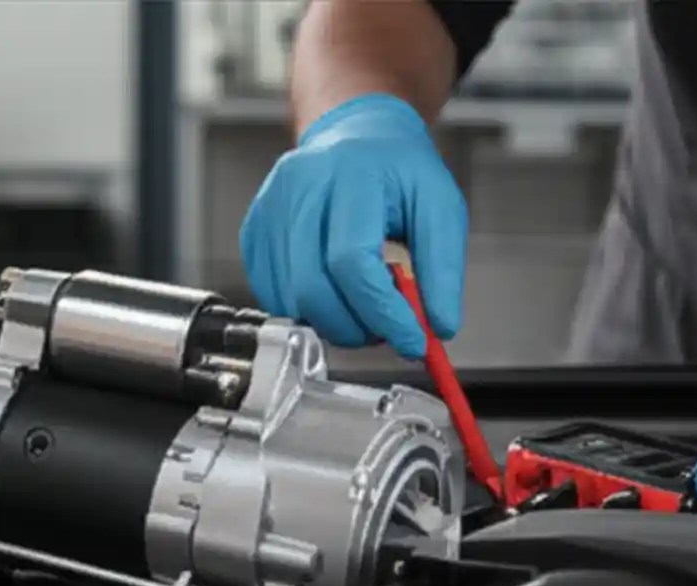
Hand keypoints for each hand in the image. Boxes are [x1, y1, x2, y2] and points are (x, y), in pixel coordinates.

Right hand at [239, 93, 467, 358]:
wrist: (355, 134)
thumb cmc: (398, 169)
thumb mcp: (440, 207)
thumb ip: (442, 269)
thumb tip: (437, 327)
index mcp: (350, 175)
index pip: (353, 262)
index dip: (383, 312)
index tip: (412, 341)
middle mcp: (299, 188)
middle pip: (312, 287)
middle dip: (354, 327)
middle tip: (385, 328)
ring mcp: (269, 209)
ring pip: (290, 299)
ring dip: (332, 322)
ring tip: (363, 303)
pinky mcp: (254, 229)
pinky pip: (273, 294)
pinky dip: (307, 309)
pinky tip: (335, 290)